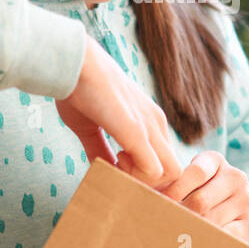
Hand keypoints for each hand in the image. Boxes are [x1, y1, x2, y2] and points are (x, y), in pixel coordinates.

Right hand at [56, 35, 182, 188]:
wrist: (73, 63)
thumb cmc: (78, 89)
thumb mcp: (90, 126)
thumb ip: (99, 149)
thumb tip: (101, 169)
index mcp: (149, 120)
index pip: (165, 160)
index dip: (144, 176)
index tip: (116, 171)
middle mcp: (156, 123)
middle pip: (175, 171)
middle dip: (149, 184)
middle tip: (120, 176)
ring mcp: (150, 126)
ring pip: (171, 174)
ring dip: (144, 182)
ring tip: (117, 166)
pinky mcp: (137, 131)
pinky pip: (153, 170)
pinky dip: (136, 177)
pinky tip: (115, 162)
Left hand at [153, 150, 248, 244]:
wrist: (239, 206)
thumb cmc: (201, 190)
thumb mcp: (189, 178)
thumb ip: (168, 180)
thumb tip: (134, 178)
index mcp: (216, 161)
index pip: (196, 172)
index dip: (175, 190)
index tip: (161, 202)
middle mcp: (235, 177)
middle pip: (201, 201)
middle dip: (180, 214)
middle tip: (163, 224)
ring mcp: (246, 201)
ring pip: (211, 220)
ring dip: (191, 229)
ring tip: (175, 235)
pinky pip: (225, 236)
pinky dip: (207, 241)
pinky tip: (195, 243)